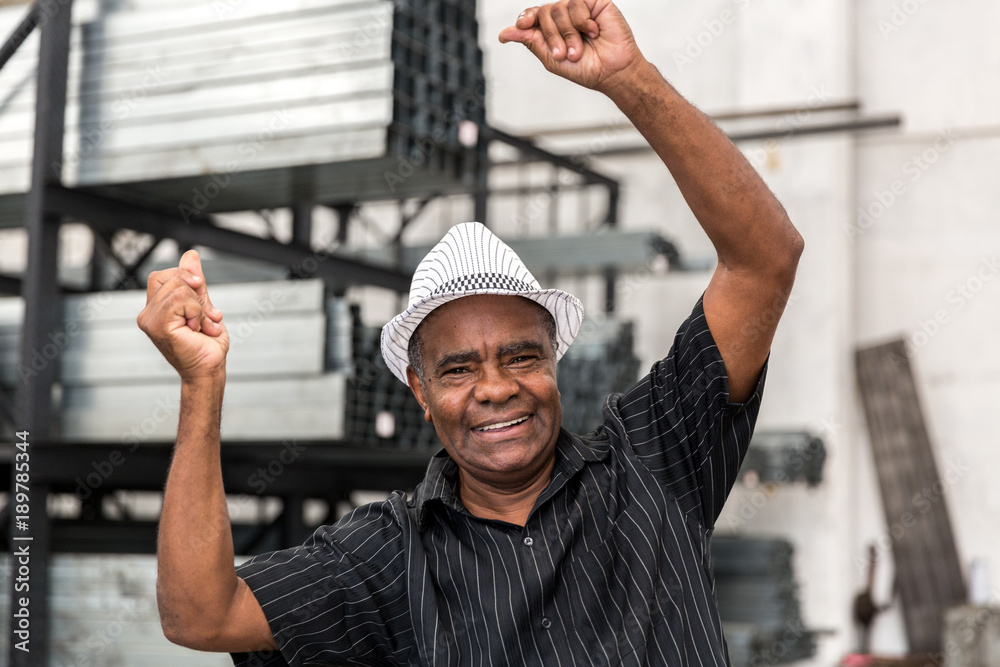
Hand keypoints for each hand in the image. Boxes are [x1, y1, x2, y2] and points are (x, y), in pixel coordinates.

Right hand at [137, 249, 228, 380]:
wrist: (210, 367)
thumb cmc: (206, 344)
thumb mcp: (203, 305)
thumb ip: (195, 282)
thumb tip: (191, 255)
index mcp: (154, 308)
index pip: (163, 276)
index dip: (186, 279)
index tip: (202, 301)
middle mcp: (147, 314)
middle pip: (170, 278)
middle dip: (196, 294)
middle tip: (204, 318)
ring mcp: (149, 320)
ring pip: (178, 288)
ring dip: (199, 306)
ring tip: (202, 325)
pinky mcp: (157, 325)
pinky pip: (180, 299)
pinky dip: (197, 311)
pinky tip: (197, 328)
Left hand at [498, 0, 644, 93]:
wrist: (612, 71)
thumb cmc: (587, 68)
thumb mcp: (552, 58)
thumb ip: (530, 41)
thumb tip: (505, 33)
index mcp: (553, 29)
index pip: (533, 16)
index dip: (526, 18)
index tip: (521, 25)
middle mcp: (564, 16)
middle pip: (544, 12)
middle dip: (551, 36)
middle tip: (563, 54)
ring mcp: (579, 7)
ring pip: (559, 7)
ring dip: (568, 33)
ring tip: (579, 48)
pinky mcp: (594, 1)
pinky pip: (576, 3)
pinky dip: (582, 22)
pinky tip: (593, 32)